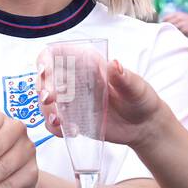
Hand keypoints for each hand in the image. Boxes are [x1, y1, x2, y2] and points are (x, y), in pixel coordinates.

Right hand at [39, 58, 164, 148]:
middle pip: (47, 79)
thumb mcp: (136, 87)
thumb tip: (114, 64)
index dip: (46, 60)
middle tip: (49, 99)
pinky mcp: (73, 120)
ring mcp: (72, 102)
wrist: (144, 126)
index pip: (59, 56)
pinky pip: (55, 124)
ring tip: (58, 120)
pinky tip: (67, 130)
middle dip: (43, 88)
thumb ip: (124, 77)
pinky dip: (55, 128)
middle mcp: (76, 82)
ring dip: (46, 110)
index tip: (45, 71)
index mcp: (88, 66)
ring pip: (47, 103)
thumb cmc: (141, 99)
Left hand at [163, 12, 187, 37]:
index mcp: (178, 14)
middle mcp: (179, 18)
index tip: (160, 27)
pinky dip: (176, 36)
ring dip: (169, 33)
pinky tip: (175, 39)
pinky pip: (178, 34)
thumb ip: (176, 19)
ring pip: (172, 29)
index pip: (166, 18)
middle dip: (164, 28)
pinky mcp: (185, 31)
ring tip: (167, 37)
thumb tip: (168, 24)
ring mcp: (181, 25)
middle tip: (162, 33)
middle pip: (167, 24)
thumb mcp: (184, 16)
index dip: (162, 22)